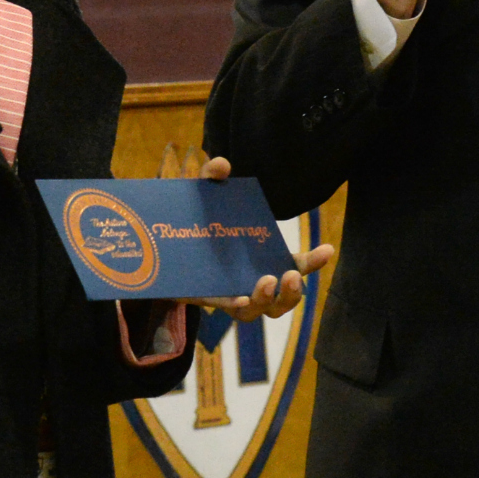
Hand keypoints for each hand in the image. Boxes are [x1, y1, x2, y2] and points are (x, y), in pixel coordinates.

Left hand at [185, 155, 335, 322]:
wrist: (151, 241)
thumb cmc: (188, 218)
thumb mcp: (201, 195)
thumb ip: (211, 178)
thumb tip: (221, 165)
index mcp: (259, 258)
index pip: (294, 266)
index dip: (312, 262)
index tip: (328, 249)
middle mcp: (248, 280)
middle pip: (282, 300)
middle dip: (292, 293)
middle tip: (289, 275)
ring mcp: (228, 292)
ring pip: (256, 312)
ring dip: (267, 301)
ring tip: (267, 283)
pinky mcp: (205, 298)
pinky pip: (224, 310)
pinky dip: (235, 305)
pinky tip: (237, 298)